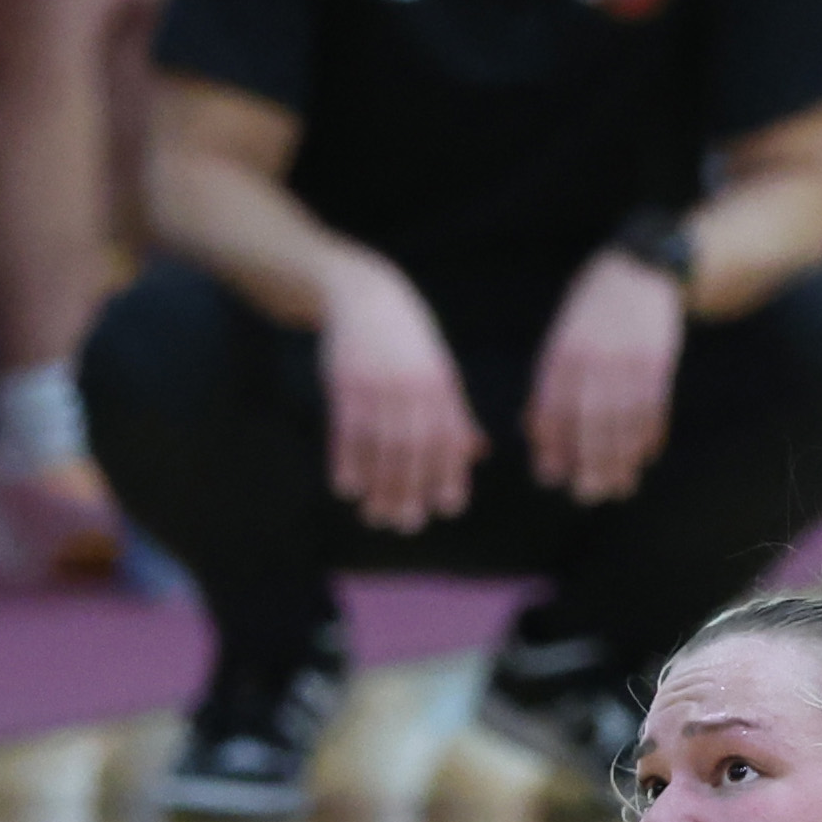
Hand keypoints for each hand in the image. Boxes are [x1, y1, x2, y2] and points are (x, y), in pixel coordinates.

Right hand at [319, 262, 481, 530]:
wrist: (364, 296)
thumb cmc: (408, 342)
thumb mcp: (438, 371)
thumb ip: (455, 413)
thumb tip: (477, 454)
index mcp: (441, 386)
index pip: (448, 437)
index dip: (450, 471)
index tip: (448, 507)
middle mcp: (412, 388)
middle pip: (413, 447)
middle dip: (410, 489)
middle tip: (406, 525)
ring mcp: (377, 385)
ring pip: (380, 444)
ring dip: (377, 484)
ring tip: (374, 515)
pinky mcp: (345, 383)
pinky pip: (346, 429)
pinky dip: (347, 459)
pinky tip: (346, 487)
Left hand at [528, 251, 684, 502]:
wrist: (641, 271)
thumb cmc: (592, 311)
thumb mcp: (562, 338)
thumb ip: (550, 383)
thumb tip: (536, 434)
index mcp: (563, 353)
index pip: (552, 407)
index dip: (550, 445)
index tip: (550, 477)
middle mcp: (595, 359)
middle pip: (591, 421)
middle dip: (589, 462)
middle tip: (587, 494)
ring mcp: (629, 361)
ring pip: (624, 420)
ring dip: (622, 458)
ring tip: (619, 486)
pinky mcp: (659, 362)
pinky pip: (653, 407)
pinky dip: (649, 435)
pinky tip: (645, 457)